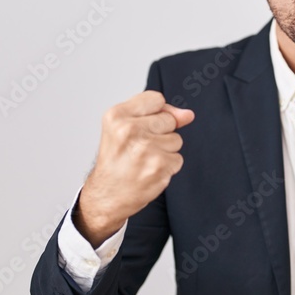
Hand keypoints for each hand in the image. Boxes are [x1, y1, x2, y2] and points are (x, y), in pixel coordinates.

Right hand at [77, 90, 194, 243]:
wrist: (106, 195)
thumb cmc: (116, 160)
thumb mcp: (124, 127)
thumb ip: (158, 114)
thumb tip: (188, 115)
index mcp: (117, 115)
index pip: (156, 99)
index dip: (154, 114)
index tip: (140, 128)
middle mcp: (129, 129)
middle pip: (169, 120)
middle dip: (161, 133)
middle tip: (139, 148)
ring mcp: (145, 149)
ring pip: (176, 140)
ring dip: (165, 151)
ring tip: (143, 160)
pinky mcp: (159, 167)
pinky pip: (178, 159)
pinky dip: (168, 167)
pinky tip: (150, 171)